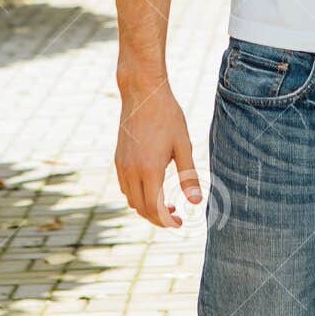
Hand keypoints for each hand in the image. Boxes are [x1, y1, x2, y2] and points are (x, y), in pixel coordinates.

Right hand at [114, 77, 200, 227]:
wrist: (142, 92)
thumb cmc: (167, 116)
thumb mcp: (183, 145)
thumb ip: (189, 176)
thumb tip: (196, 203)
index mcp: (150, 170)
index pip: (155, 210)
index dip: (167, 222)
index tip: (180, 223)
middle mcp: (131, 171)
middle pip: (141, 209)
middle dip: (158, 218)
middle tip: (176, 215)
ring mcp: (121, 165)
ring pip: (130, 199)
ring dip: (146, 207)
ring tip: (166, 202)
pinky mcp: (118, 158)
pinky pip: (124, 186)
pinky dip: (137, 194)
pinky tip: (152, 186)